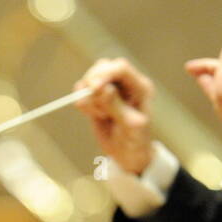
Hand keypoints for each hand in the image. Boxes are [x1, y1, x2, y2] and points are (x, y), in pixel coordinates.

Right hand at [74, 57, 154, 175]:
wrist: (128, 155)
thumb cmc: (135, 141)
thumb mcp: (130, 126)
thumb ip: (116, 106)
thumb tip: (103, 88)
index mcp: (140, 87)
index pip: (121, 68)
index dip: (105, 73)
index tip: (93, 87)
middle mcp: (125, 84)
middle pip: (103, 67)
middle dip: (93, 83)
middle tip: (92, 104)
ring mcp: (110, 89)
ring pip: (90, 79)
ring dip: (89, 98)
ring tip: (101, 116)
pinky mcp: (96, 98)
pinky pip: (81, 92)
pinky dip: (83, 103)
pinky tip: (94, 116)